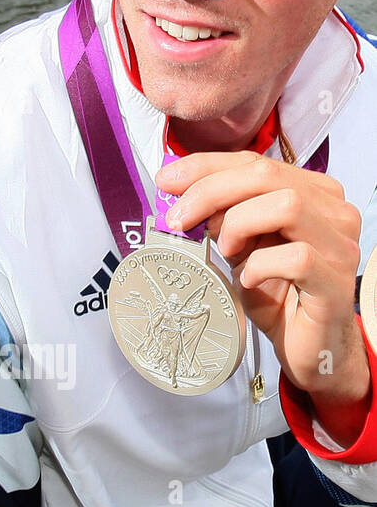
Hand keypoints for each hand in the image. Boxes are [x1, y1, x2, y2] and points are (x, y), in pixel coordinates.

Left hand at [159, 151, 371, 440]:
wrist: (306, 345)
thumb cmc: (275, 291)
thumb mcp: (240, 244)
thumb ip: (220, 214)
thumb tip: (175, 190)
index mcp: (312, 192)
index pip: (255, 162)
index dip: (205, 167)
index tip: (167, 182)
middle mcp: (333, 212)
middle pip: (266, 176)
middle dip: (209, 191)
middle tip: (178, 218)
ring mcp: (340, 245)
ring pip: (286, 205)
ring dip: (239, 223)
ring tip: (225, 249)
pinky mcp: (336, 281)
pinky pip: (296, 257)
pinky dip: (259, 265)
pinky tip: (248, 279)